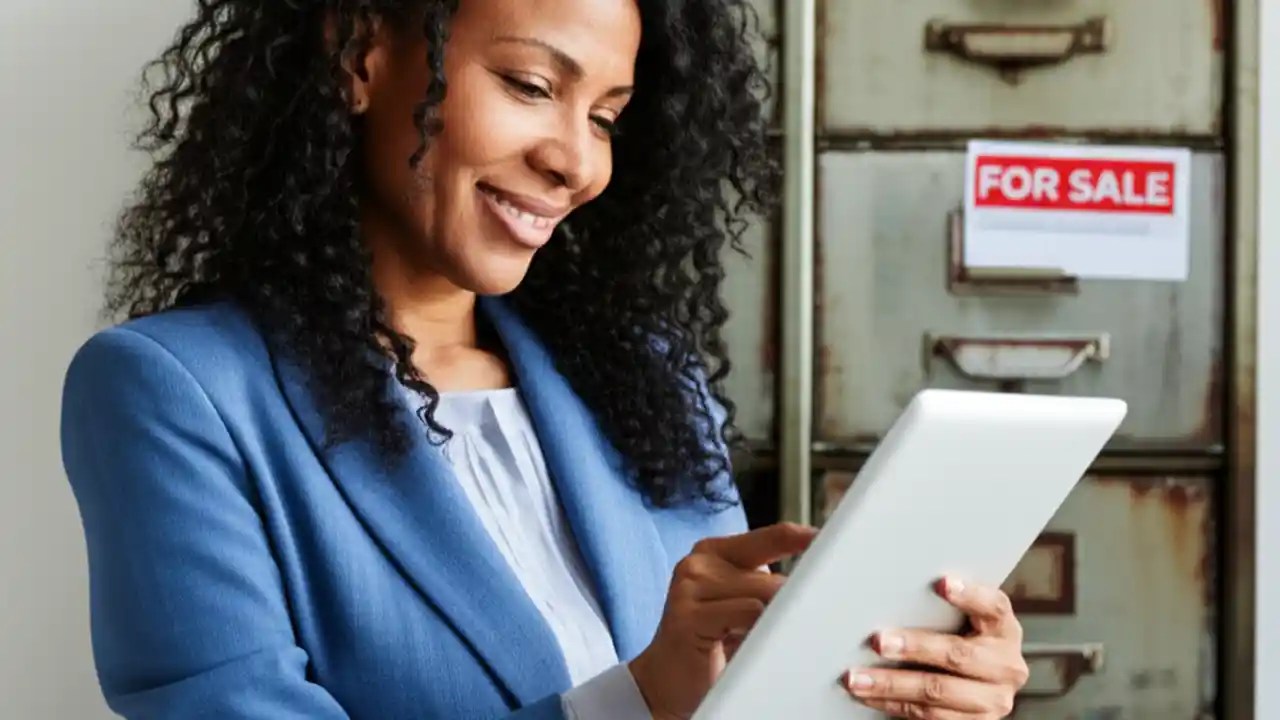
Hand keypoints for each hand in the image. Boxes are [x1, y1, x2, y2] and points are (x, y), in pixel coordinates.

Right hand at [628, 522, 817, 719]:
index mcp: (713, 552)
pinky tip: (747, 647)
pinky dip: (759, 634)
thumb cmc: (709, 644)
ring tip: (762, 642)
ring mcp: (689, 588)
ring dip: (774, 623)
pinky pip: (747, 615)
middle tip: (804, 625)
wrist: (666, 681)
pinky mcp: (688, 616)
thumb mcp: (740, 605)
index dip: (804, 539)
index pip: (770, 536)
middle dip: (792, 604)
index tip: (834, 543)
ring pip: (762, 596)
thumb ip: (764, 585)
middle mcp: (698, 563)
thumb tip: (815, 582)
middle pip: (772, 577)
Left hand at [843, 578, 1028, 718]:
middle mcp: (1006, 665)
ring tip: (856, 677)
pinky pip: (927, 716)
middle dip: (915, 647)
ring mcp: (993, 700)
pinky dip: (892, 704)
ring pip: (937, 692)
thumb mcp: (955, 618)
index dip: (970, 595)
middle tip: (878, 640)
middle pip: (959, 655)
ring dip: (891, 684)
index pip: (993, 606)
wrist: (972, 688)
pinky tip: (867, 695)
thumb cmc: (953, 638)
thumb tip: (864, 562)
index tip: (941, 582)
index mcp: (1003, 628)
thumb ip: (930, 598)